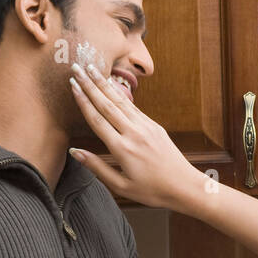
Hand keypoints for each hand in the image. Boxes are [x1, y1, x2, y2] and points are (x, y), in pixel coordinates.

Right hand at [67, 62, 207, 209]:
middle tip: (76, 67)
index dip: (83, 101)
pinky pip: (133, 107)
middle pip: (107, 104)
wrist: (184, 186)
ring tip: (92, 68)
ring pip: (120, 101)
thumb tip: (75, 151)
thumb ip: (97, 167)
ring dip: (104, 83)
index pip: (97, 120)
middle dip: (90, 84)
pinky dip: (120, 94)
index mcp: (122, 149)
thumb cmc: (153, 191)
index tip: (73, 85)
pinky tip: (112, 85)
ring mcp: (146, 127)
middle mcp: (133, 133)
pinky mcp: (154, 126)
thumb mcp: (121, 186)